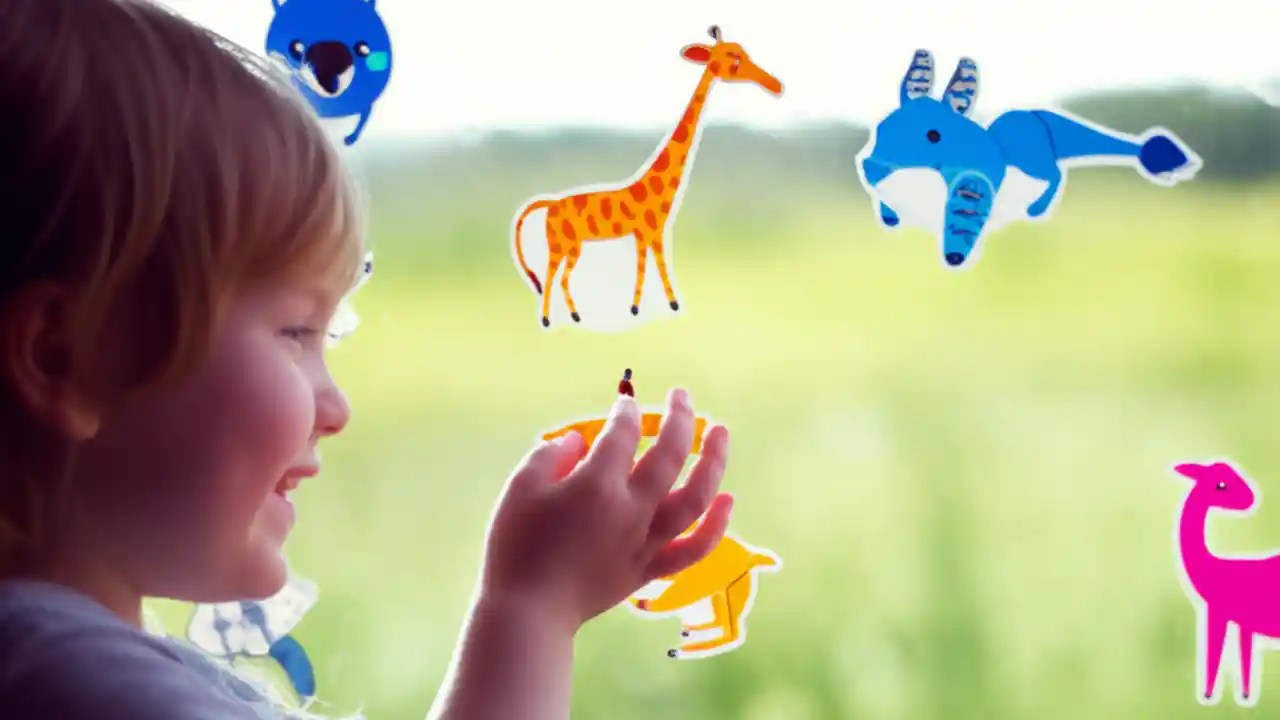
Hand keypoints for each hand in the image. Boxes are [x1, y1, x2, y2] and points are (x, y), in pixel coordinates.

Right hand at [479, 388, 732, 633]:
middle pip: (670, 453)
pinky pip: (695, 548)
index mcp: (598, 485)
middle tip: (682, 395)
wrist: (530, 612)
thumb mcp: (520, 488)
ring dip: (714, 460)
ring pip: (696, 497)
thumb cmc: (517, 546)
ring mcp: (647, 540)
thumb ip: (551, 455)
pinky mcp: (650, 569)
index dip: (626, 410)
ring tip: (720, 432)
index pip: (624, 432)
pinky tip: (728, 500)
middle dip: (679, 416)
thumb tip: (579, 440)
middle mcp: (632, 509)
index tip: (624, 402)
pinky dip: (718, 525)